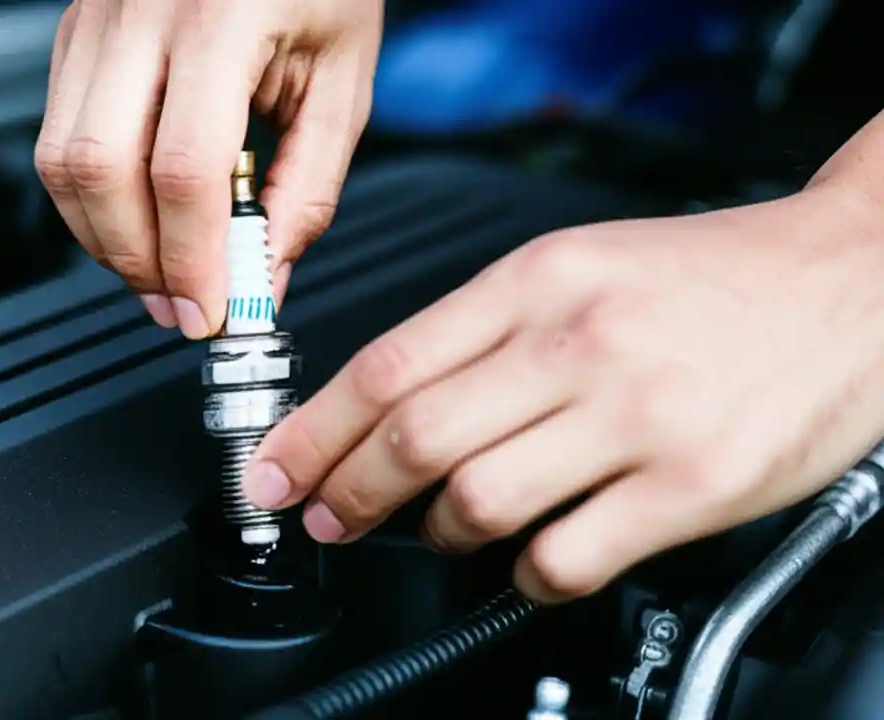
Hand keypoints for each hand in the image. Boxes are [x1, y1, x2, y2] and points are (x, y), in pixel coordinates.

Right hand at [35, 0, 382, 337]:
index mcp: (221, 15)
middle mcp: (141, 10)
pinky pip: (58, 134)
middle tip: (178, 305)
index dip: (191, 261)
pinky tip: (137, 216)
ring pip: (60, 160)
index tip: (209, 311)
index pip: (183, 170)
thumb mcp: (342, 83)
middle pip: (98, 171)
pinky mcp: (75, 30)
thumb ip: (305, 190)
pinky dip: (92, 196)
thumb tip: (262, 277)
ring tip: (157, 272)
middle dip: (136, 262)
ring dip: (104, 238)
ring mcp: (95, 17)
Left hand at [240, 146, 883, 602]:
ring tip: (439, 535)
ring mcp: (636, 416)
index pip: (387, 365)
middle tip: (325, 519)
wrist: (852, 277)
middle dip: (346, 494)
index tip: (275, 471)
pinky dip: (525, 574)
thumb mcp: (578, 264)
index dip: (311, 432)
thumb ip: (483, 330)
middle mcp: (578, 342)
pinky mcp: (691, 484)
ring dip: (436, 536)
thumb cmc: (709, 277)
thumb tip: (388, 401)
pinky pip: (567, 555)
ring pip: (478, 501)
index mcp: (537, 281)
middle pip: (414, 438)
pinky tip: (527, 564)